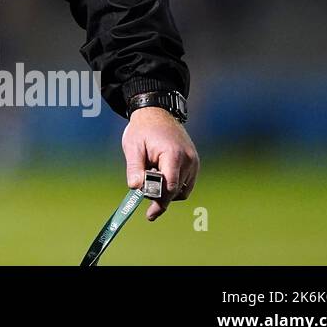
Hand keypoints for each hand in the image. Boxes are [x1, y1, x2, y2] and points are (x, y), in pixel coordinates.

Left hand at [122, 106, 198, 220]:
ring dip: (166, 191)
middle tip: (142, 191)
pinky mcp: (194, 163)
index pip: (170, 187)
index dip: (159, 201)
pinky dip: (173, 186)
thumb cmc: (143, 129)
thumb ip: (134, 168)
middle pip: (176, 191)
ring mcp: (193, 162)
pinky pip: (185, 184)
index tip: (150, 213)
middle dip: (159, 196)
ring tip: (150, 175)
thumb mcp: (133, 147)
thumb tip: (136, 188)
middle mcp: (188, 160)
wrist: (157, 112)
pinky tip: (159, 178)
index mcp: (173, 155)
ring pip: (182, 190)